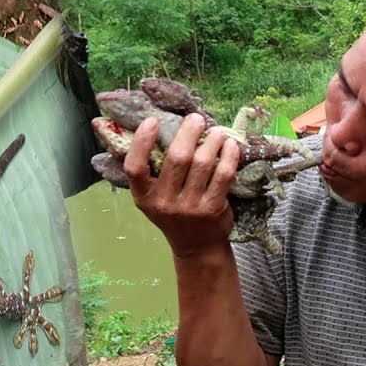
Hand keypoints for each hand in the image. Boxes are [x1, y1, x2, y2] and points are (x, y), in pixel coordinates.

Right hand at [122, 113, 241, 258]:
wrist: (197, 247)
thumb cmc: (173, 214)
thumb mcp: (153, 199)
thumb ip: (152, 172)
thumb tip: (156, 128)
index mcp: (144, 197)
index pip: (135, 168)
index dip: (141, 143)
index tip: (152, 121)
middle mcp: (164, 203)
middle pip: (176, 159)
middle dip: (188, 132)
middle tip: (196, 119)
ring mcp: (190, 207)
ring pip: (202, 163)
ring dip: (212, 141)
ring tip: (216, 132)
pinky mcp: (213, 208)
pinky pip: (223, 175)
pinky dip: (228, 156)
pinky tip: (230, 146)